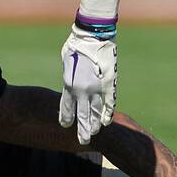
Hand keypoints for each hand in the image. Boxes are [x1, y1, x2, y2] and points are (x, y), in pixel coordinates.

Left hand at [59, 27, 116, 144]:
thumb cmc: (75, 45)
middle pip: (82, 116)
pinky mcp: (109, 84)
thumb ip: (68, 76)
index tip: (66, 125)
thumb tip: (70, 84)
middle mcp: (82, 91)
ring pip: (96, 112)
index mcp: (68, 85)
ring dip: (95, 123)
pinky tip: (106, 121)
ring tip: (94, 133)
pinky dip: (108, 112)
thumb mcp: (66, 62)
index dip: (66, 119)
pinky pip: (109, 103)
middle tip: (83, 140)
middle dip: (82, 130)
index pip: (66, 109)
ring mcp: (97, 88)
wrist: (92, 36)